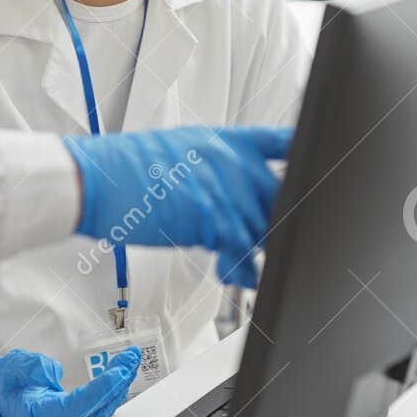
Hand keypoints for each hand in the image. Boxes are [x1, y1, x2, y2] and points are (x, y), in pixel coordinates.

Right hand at [0, 347, 139, 416]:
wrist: (3, 401)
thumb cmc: (6, 385)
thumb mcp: (10, 367)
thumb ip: (30, 367)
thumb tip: (54, 372)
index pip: (76, 408)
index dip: (99, 391)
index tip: (117, 372)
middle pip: (95, 411)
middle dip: (117, 384)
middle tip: (131, 358)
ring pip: (101, 413)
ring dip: (119, 386)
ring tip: (130, 361)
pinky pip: (100, 412)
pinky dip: (113, 392)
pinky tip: (121, 374)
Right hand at [63, 125, 291, 287]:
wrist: (97, 180)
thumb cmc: (125, 168)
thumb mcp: (176, 150)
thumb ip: (213, 167)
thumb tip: (227, 192)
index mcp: (225, 141)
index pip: (282, 142)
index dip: (305, 156)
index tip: (318, 171)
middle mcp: (233, 162)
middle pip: (279, 197)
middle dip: (275, 224)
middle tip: (264, 244)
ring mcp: (226, 190)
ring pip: (264, 228)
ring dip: (256, 253)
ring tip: (244, 269)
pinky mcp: (214, 220)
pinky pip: (244, 252)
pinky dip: (243, 271)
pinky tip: (235, 275)